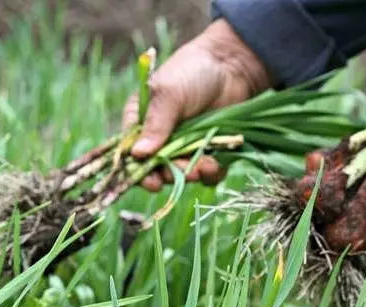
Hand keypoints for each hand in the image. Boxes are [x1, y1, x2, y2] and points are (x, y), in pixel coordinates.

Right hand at [122, 19, 272, 191]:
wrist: (233, 65)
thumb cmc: (193, 71)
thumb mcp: (169, 93)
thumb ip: (155, 123)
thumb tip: (138, 154)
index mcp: (140, 121)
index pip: (131, 153)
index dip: (139, 170)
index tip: (152, 181)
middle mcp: (159, 138)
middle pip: (157, 169)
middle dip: (172, 173)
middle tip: (188, 171)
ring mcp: (183, 147)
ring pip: (182, 173)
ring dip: (193, 173)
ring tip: (207, 165)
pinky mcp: (206, 152)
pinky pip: (206, 174)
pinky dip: (211, 173)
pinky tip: (217, 163)